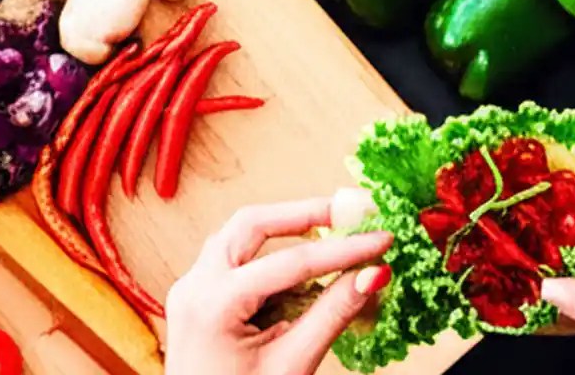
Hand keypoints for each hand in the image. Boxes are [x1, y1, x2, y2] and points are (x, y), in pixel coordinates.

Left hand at [165, 197, 392, 374]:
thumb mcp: (291, 364)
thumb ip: (332, 314)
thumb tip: (373, 275)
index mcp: (213, 304)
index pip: (291, 262)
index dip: (344, 249)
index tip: (382, 240)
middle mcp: (194, 286)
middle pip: (252, 225)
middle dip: (305, 214)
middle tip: (350, 214)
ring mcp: (192, 289)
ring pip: (240, 237)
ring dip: (286, 230)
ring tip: (332, 231)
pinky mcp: (199, 298)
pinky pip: (236, 261)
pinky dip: (271, 257)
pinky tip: (304, 269)